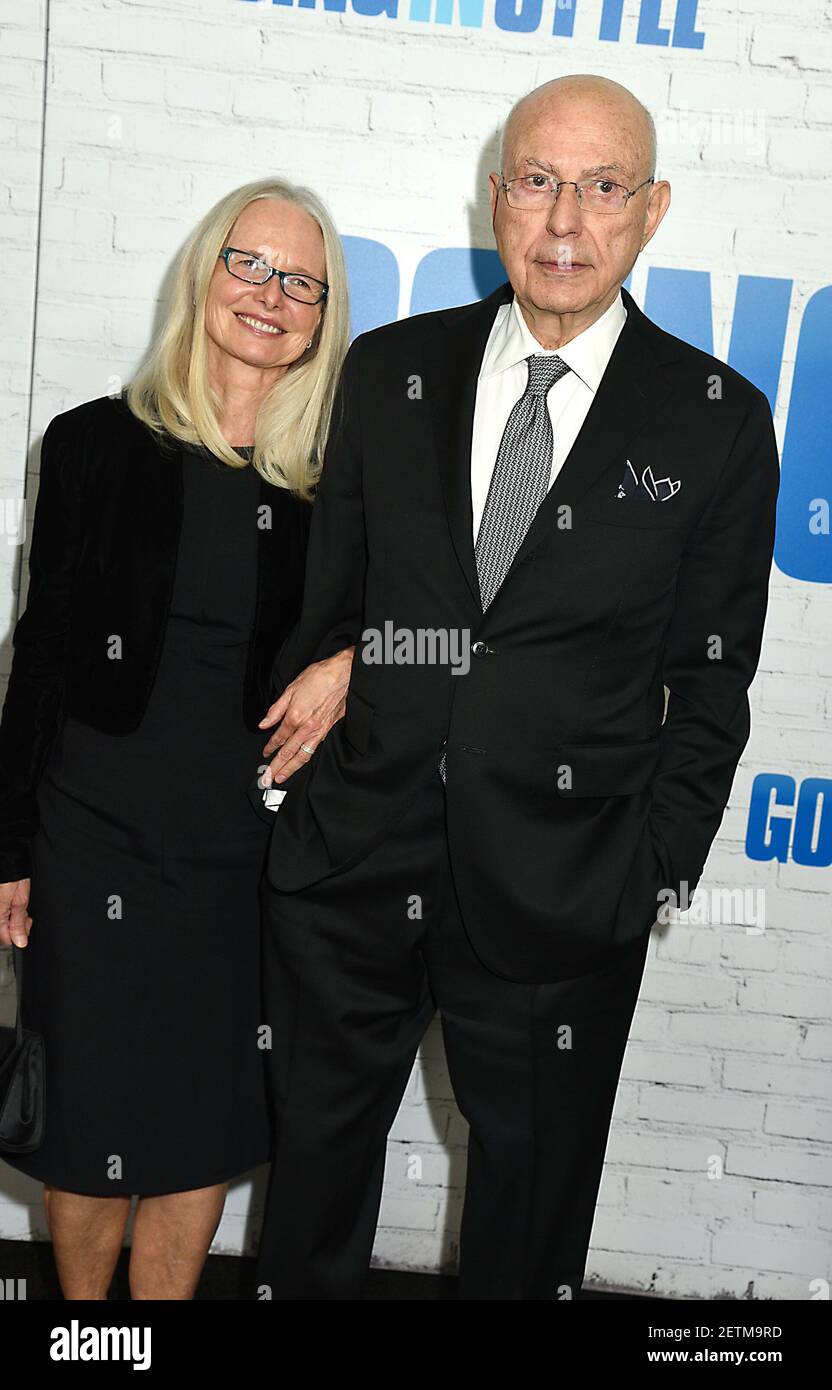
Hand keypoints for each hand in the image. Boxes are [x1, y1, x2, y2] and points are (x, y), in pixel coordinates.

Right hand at [0, 879, 32, 947]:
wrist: (6, 857)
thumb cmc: (12, 874)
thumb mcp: (20, 900)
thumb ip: (18, 922)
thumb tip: (20, 942)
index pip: (5, 938)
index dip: (19, 935)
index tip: (27, 925)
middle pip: (2, 930)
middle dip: (16, 925)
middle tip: (25, 915)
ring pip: (1, 922)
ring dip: (11, 918)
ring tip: (19, 906)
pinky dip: (6, 911)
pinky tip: (12, 903)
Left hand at [258, 645, 354, 784]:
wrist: (343, 675)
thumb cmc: (319, 677)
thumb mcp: (291, 689)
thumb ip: (276, 710)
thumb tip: (264, 723)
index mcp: (295, 716)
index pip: (279, 738)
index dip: (270, 747)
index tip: (265, 753)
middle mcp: (307, 727)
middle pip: (288, 752)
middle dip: (277, 767)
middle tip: (268, 779)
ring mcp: (319, 731)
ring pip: (303, 756)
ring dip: (291, 769)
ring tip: (282, 777)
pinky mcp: (329, 730)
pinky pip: (315, 749)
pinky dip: (307, 759)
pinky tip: (303, 763)